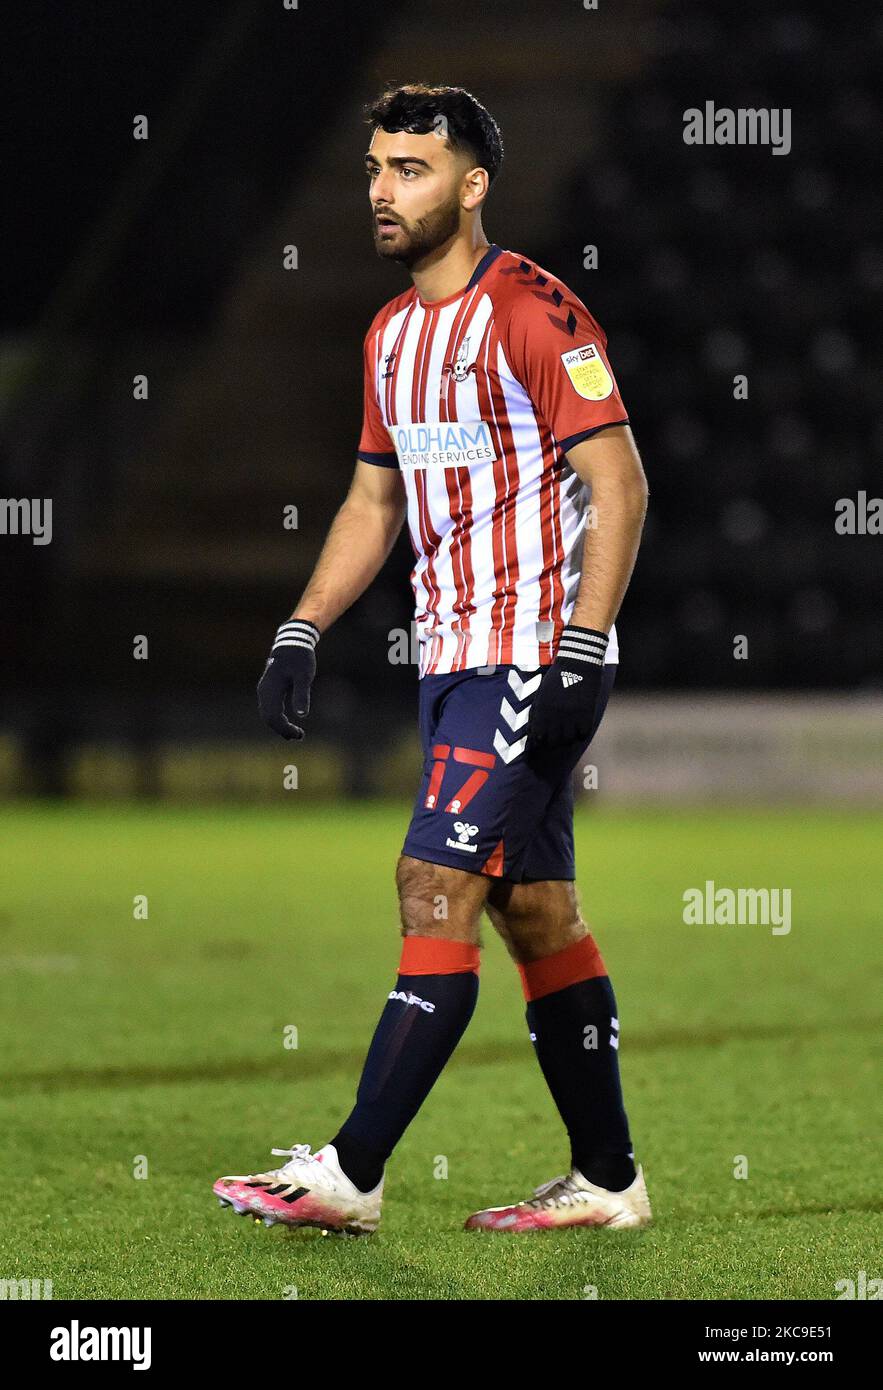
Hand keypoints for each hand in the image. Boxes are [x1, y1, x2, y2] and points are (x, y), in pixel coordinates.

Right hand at [257, 619, 319, 739]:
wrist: (292, 642)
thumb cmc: (299, 658)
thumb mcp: (304, 676)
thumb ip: (302, 694)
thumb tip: (302, 716)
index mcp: (270, 690)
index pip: (273, 717)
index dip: (285, 728)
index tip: (300, 734)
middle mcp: (264, 692)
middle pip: (268, 718)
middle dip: (282, 730)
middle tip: (300, 736)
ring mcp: (265, 691)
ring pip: (267, 715)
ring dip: (280, 726)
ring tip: (296, 734)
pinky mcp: (269, 690)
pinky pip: (270, 709)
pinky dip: (278, 719)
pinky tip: (289, 723)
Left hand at [525, 626, 608, 750]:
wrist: (578, 663)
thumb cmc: (559, 677)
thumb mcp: (543, 693)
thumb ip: (538, 711)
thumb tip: (534, 730)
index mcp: (542, 710)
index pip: (537, 736)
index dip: (538, 743)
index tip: (540, 744)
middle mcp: (555, 716)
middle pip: (552, 742)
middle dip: (552, 743)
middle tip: (555, 741)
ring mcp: (571, 716)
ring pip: (568, 740)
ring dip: (567, 739)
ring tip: (568, 735)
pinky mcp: (585, 714)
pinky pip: (582, 734)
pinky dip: (581, 734)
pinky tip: (579, 729)